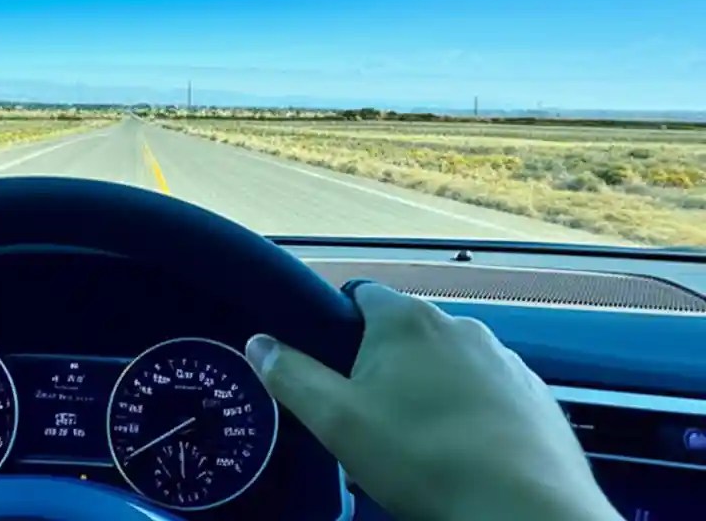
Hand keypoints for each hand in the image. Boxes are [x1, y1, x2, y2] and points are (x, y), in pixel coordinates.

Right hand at [245, 282, 619, 520]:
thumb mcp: (338, 422)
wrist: (524, 509)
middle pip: (405, 333)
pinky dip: (472, 412)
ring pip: (449, 364)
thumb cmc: (421, 458)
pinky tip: (465, 453)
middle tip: (368, 418)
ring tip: (418, 443)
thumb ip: (293, 376)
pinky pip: (489, 392)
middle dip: (384, 366)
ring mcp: (505, 359)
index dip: (339, 325)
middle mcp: (459, 325)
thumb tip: (258, 341)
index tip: (331, 367)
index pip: (361, 294)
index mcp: (406, 320)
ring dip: (429, 389)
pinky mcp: (537, 395)